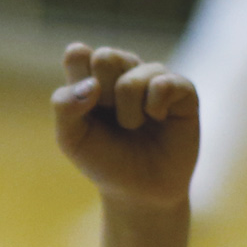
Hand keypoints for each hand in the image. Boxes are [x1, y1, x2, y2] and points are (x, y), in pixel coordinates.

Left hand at [52, 44, 194, 246]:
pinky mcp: (182, 89)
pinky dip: (155, 107)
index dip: (79, 77)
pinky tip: (157, 118)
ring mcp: (153, 77)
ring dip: (129, 112)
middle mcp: (122, 71)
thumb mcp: (71, 139)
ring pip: (133, 76)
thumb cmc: (104, 162)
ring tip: (134, 127)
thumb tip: (91, 85)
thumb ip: (65, 107)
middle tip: (111, 117)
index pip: (77, 54)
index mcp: (91, 77)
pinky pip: (164, 83)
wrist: (141, 192)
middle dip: (104, 95)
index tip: (85, 106)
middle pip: (106, 57)